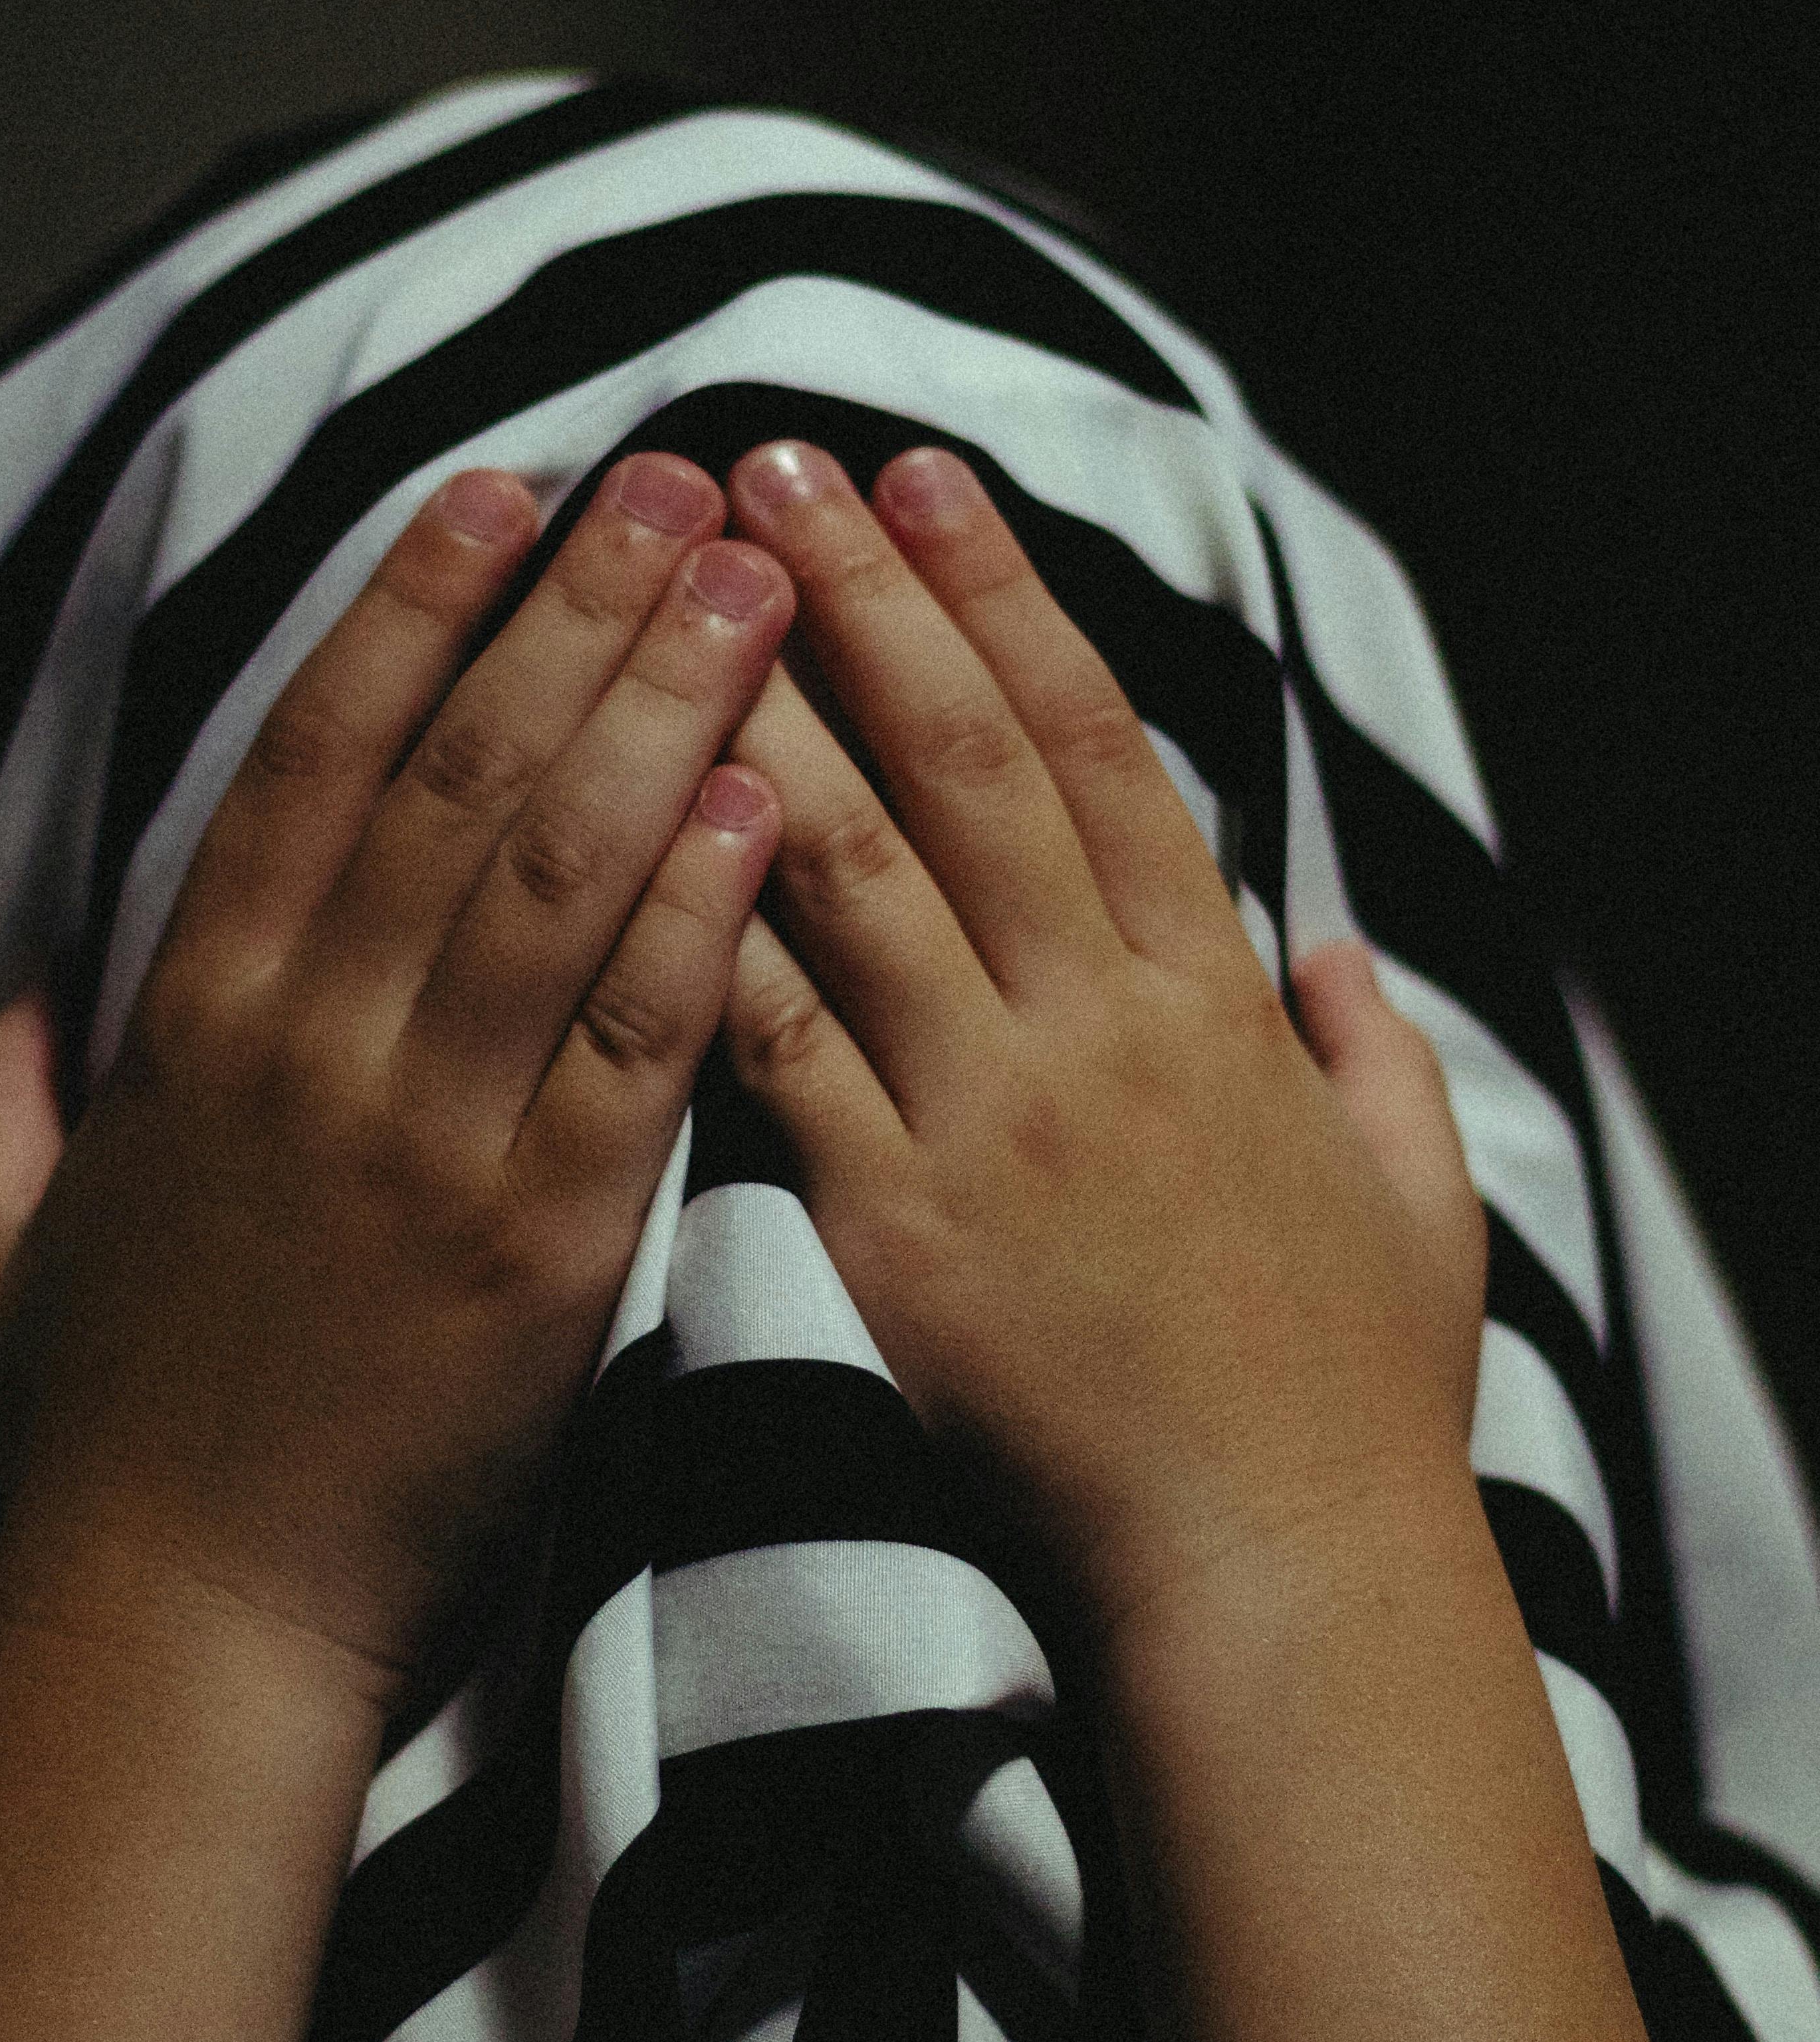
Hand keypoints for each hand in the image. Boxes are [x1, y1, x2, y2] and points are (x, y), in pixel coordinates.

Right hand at [0, 452, 790, 1699]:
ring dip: (661, 711)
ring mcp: (429, 1143)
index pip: (307, 765)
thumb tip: (19, 998)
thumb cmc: (91, 1445)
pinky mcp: (543, 1249)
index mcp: (188, 1033)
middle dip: (572, 612)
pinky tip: (775, 796)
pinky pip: (640, 1043)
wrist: (190, 1633)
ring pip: (556, 875)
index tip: (498, 492)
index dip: (405, 610)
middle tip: (679, 481)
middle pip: (457, 778)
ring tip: (758, 585)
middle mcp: (309, 1053)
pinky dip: (706, 910)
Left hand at [716, 438, 1485, 1640]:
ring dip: (754, 716)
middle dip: (856, 601)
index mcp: (1212, 1000)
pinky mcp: (891, 1223)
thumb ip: (1375, 1057)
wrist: (1271, 1574)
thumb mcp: (1416, 1199)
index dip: (1002, 597)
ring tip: (659, 598)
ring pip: (852, 872)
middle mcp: (1097, 1024)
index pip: (1094, 744)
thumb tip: (1336, 952)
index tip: (920, 481)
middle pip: (962, 764)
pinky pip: (777, 1047)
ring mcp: (990, 1117)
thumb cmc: (1347, 1397)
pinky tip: (625, 831)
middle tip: (758, 467)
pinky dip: (705, 930)